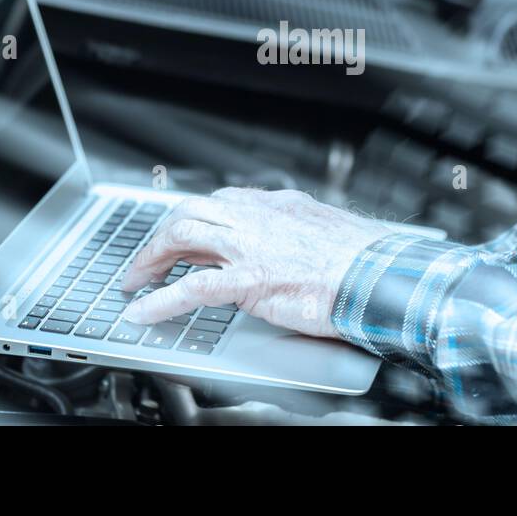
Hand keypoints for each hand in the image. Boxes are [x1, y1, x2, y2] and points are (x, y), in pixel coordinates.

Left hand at [120, 188, 393, 336]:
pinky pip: (192, 287)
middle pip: (191, 211)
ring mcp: (252, 246)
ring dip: (151, 258)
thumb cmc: (365, 260)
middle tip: (144, 261)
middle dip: (160, 235)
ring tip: (134, 281)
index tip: (180, 237)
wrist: (381, 274)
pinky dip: (159, 301)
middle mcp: (259, 217)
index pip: (221, 203)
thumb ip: (296, 235)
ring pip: (183, 235)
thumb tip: (287, 248)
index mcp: (278, 205)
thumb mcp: (325, 232)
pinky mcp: (250, 279)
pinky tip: (142, 313)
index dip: (194, 220)